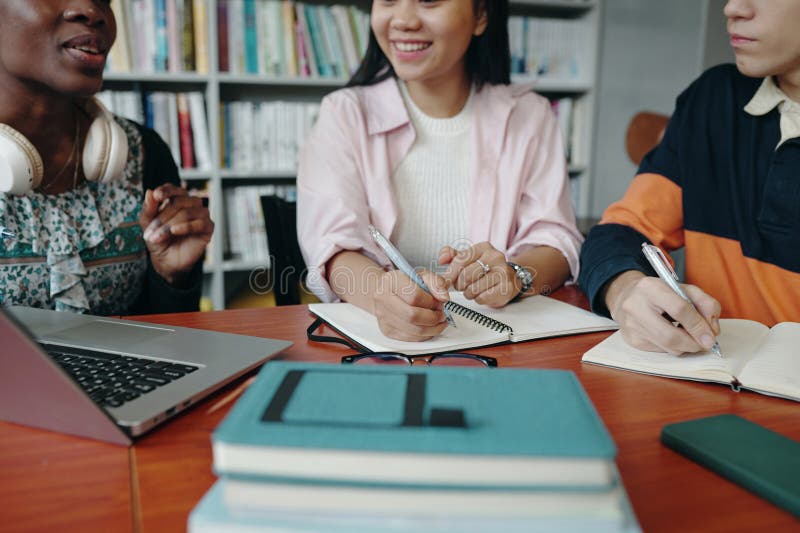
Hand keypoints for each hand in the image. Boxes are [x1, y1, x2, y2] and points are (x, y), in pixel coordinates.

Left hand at [139, 184, 213, 285]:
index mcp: (177, 200)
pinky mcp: (208, 228)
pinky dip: (185, 227)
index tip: (156, 196)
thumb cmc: (159, 240)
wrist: (167, 260)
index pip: (174, 189)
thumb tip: (149, 192)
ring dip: (170, 225)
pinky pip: (200, 223)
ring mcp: (201, 215)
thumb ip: (148, 208)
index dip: (166, 190)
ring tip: (158, 237)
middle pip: (178, 202)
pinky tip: (175, 232)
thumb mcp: (148, 224)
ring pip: (187, 212)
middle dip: (162, 217)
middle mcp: (191, 204)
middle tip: (151, 232)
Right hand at [372, 269, 449, 340]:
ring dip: (433, 328)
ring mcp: (384, 317)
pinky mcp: (387, 330)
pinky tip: (429, 327)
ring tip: (438, 320)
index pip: (414, 296)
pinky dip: (425, 335)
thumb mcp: (421, 275)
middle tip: (441, 314)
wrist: (383, 291)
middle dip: (433, 317)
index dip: (431, 302)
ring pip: (414, 330)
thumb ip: (436, 283)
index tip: (438, 301)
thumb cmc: (403, 283)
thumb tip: (444, 297)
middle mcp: (384, 300)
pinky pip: (411, 338)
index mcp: (392, 282)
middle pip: (413, 316)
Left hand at [438, 242, 519, 307]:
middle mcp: (495, 257)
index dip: (450, 273)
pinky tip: (482, 293)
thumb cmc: (484, 269)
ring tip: (472, 289)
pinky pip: (482, 298)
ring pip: (473, 288)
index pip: (460, 259)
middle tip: (462, 285)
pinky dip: (478, 299)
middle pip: (466, 275)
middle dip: (459, 284)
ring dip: (468, 293)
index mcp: (483, 247)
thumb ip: (451, 255)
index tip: (445, 281)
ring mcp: (503, 272)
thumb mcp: (468, 258)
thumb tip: (441, 258)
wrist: (508, 279)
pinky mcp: (506, 288)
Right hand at [604, 270, 720, 354]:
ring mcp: (631, 326)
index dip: (698, 325)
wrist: (626, 297)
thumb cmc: (660, 292)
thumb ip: (705, 303)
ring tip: (690, 336)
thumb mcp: (683, 289)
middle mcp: (635, 307)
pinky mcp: (632, 340)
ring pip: (668, 347)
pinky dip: (674, 347)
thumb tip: (713, 329)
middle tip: (705, 343)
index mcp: (649, 288)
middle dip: (693, 343)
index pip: (679, 309)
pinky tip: (673, 335)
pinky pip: (662, 351)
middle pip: (670, 335)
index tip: (711, 336)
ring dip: (686, 346)